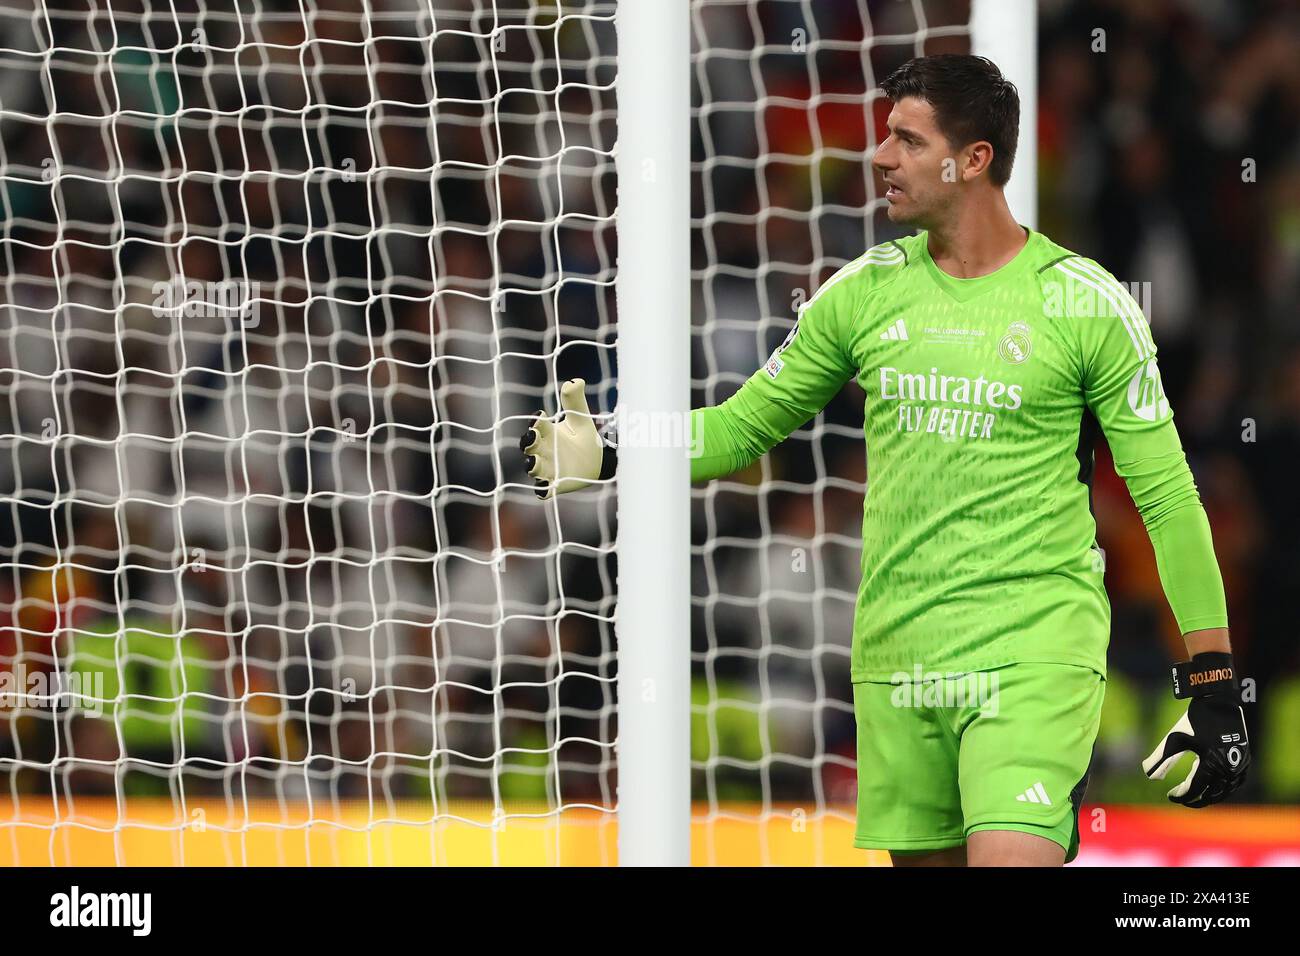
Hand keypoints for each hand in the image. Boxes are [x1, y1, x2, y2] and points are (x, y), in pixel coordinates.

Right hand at [519, 378, 604, 499]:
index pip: (536, 424)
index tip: (541, 416)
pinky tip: (545, 488)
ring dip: (531, 465)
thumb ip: (575, 401)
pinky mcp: (554, 484)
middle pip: (528, 446)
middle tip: (533, 436)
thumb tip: (575, 381)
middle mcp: (542, 450)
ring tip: (533, 462)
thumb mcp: (581, 420)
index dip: (536, 421)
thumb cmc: (583, 438)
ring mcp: (546, 468)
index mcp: (547, 432)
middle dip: (528, 441)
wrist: (596, 462)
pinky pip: (543, 489)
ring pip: (532, 467)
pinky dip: (542, 489)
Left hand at [1142, 691, 1249, 807]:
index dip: (1181, 795)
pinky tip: (1210, 784)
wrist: (1218, 702)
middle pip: (1211, 794)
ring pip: (1225, 791)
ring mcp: (1239, 765)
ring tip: (1194, 793)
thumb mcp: (1174, 739)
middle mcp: (1228, 768)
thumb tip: (1149, 776)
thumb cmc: (1192, 720)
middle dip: (1195, 799)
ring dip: (1209, 795)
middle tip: (1181, 798)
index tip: (1170, 796)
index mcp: (1210, 764)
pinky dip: (1223, 787)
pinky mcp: (1245, 760)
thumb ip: (1160, 759)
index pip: (1195, 789)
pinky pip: (1235, 782)